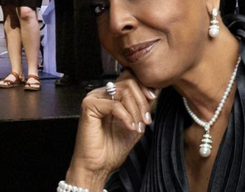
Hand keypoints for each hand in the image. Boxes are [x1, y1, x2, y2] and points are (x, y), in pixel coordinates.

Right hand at [64, 72, 157, 190]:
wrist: (99, 166)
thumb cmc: (113, 147)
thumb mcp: (136, 123)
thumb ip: (144, 106)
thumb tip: (156, 90)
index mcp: (111, 94)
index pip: (130, 77)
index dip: (144, 87)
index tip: (153, 100)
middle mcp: (101, 92)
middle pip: (129, 83)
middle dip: (142, 102)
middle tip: (146, 120)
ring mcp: (94, 97)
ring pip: (123, 91)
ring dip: (136, 110)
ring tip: (138, 126)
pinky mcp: (89, 106)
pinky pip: (114, 105)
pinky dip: (126, 117)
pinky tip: (130, 128)